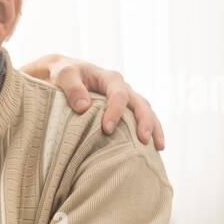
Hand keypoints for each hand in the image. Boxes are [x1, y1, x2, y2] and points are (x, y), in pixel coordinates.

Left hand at [21, 54, 164, 149]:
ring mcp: (126, 99)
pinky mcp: (124, 110)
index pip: (119, 94)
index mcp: (109, 78)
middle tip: (144, 140)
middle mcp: (122, 87)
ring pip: (146, 111)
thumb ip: (72, 88)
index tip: (107, 129)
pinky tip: (152, 148)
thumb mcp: (64, 75)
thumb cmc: (64, 74)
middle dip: (144, 121)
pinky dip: (149, 131)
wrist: (65, 75)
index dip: (115, 111)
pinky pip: (139, 120)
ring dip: (154, 128)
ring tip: (159, 147)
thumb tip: (84, 106)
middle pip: (140, 103)